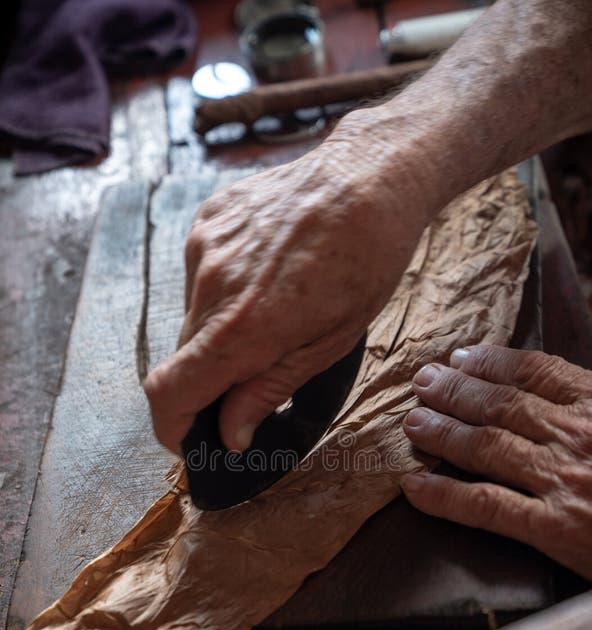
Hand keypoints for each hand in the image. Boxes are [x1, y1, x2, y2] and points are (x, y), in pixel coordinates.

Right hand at [144, 117, 431, 453]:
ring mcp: (205, 247)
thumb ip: (268, 389)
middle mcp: (211, 286)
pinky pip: (201, 272)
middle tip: (254, 369)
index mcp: (243, 327)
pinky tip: (267, 268)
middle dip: (210, 375)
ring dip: (220, 326)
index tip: (184, 437)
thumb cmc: (364, 263)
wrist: (369, 176)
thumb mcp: (329, 344)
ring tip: (274, 302)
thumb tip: (231, 433)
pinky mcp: (208, 219)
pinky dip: (224, 285)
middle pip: (185, 354)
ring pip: (194, 312)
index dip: (170, 425)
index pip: (170, 390)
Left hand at [402, 345, 591, 582]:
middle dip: (455, 390)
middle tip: (421, 382)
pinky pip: (488, 507)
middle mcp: (581, 434)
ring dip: (443, 432)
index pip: (538, 371)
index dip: (492, 361)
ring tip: (412, 422)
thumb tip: (562, 390)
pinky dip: (445, 496)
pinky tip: (416, 487)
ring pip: (487, 446)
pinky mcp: (558, 529)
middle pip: (502, 403)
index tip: (462, 356)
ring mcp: (566, 481)